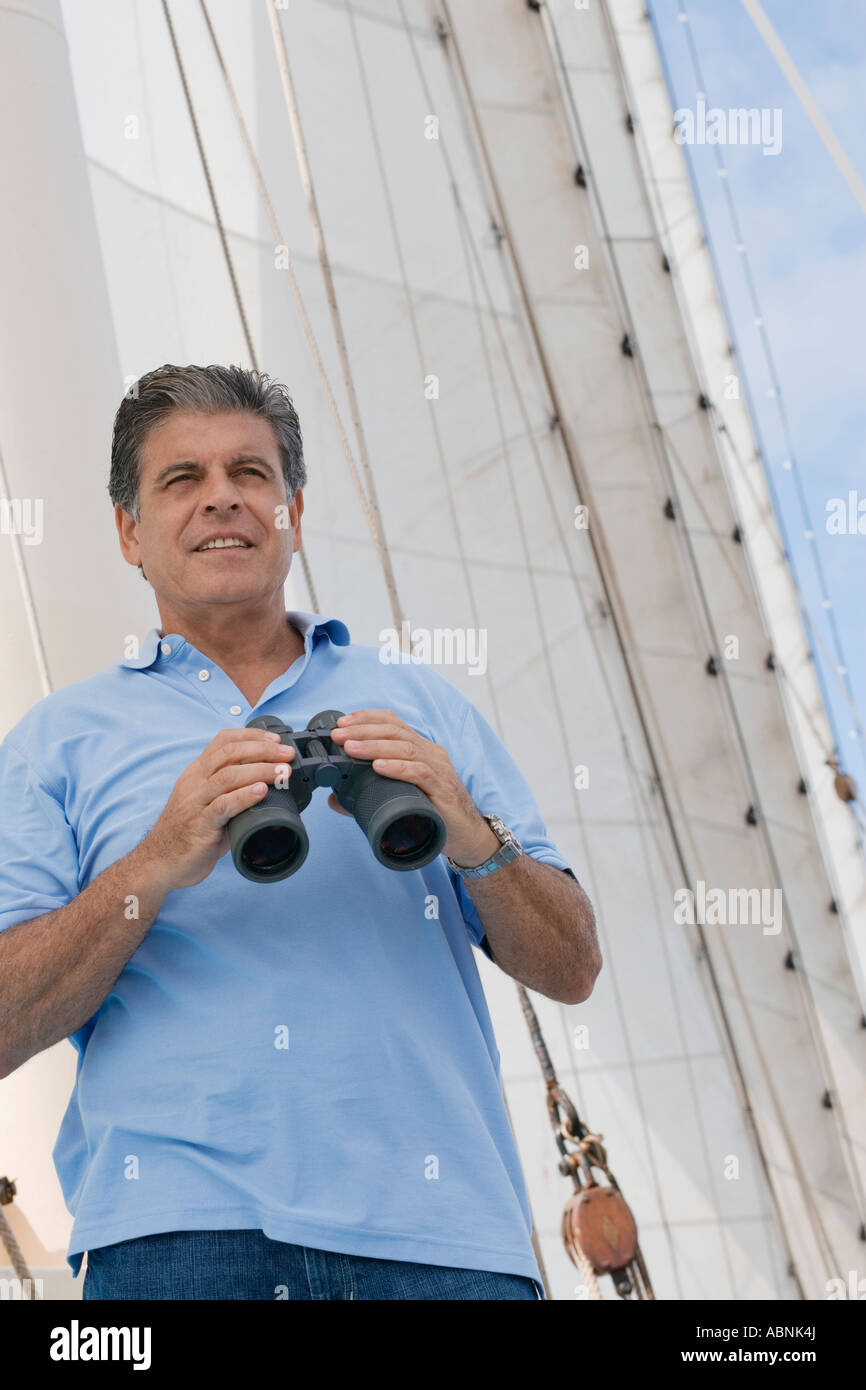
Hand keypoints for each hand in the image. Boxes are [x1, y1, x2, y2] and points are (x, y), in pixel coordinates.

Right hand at [140, 728, 294, 891]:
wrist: (160, 862)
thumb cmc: (189, 833)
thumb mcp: (209, 803)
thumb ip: (232, 791)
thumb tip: (270, 785)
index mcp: (197, 772)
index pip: (223, 741)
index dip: (252, 736)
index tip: (276, 740)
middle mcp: (195, 782)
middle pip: (229, 753)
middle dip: (262, 750)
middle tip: (286, 755)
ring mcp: (195, 802)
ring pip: (228, 776)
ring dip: (259, 770)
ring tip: (282, 772)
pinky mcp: (200, 825)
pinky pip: (223, 805)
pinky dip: (244, 796)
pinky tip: (261, 792)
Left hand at [328, 709, 498, 867]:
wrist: (468, 836)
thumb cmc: (434, 813)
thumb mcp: (400, 798)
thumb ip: (369, 795)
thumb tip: (335, 800)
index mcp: (420, 749)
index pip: (393, 723)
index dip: (367, 718)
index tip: (342, 722)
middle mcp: (430, 753)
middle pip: (395, 730)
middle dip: (363, 730)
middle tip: (338, 735)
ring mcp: (438, 769)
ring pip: (405, 747)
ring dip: (374, 746)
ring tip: (351, 749)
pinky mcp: (442, 789)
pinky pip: (420, 772)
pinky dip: (397, 767)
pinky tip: (379, 767)